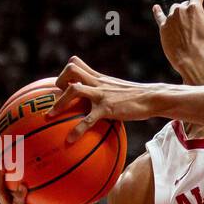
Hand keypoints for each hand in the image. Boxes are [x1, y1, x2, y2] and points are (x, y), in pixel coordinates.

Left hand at [48, 57, 166, 142]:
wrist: (153, 98)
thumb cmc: (138, 98)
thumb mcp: (118, 90)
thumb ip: (106, 92)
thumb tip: (98, 104)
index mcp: (99, 78)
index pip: (76, 63)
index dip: (65, 72)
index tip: (63, 86)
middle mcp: (98, 83)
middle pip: (71, 69)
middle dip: (59, 81)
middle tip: (57, 96)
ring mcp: (102, 95)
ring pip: (74, 89)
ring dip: (59, 103)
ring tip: (50, 116)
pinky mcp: (108, 108)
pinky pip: (88, 120)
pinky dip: (77, 130)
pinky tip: (69, 141)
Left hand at [153, 0, 203, 82]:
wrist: (190, 59)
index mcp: (194, 8)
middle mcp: (180, 9)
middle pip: (185, 4)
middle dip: (190, 8)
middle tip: (194, 20)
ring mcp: (170, 18)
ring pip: (174, 9)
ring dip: (179, 12)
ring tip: (183, 22)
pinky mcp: (163, 27)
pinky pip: (159, 16)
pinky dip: (157, 11)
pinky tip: (156, 7)